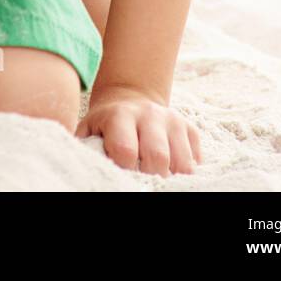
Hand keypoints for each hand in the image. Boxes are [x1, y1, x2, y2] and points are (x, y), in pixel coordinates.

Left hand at [77, 86, 202, 174]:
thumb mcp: (90, 131)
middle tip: (141, 180)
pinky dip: (184, 171)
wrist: (129, 101)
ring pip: (183, 162)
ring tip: (155, 176)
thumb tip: (84, 170)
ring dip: (171, 175)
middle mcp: (149, 114)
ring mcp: (173, 119)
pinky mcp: (189, 128)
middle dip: (150, 176)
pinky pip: (196, 160)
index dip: (123, 169)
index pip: (126, 150)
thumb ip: (86, 148)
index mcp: (120, 115)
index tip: (119, 174)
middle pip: (158, 158)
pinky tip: (169, 168)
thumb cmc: (105, 126)